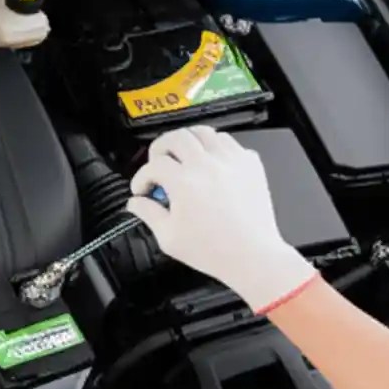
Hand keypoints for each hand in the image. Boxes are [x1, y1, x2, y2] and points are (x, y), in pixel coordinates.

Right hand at [127, 126, 317, 312]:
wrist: (253, 256)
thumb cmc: (215, 251)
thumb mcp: (169, 238)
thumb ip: (148, 214)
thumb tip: (136, 202)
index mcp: (184, 183)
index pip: (153, 166)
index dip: (141, 177)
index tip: (142, 189)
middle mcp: (207, 166)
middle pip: (175, 137)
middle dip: (160, 149)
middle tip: (158, 164)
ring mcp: (231, 161)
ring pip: (203, 132)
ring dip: (188, 142)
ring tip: (183, 158)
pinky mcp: (249, 164)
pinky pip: (229, 142)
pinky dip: (215, 148)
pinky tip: (210, 165)